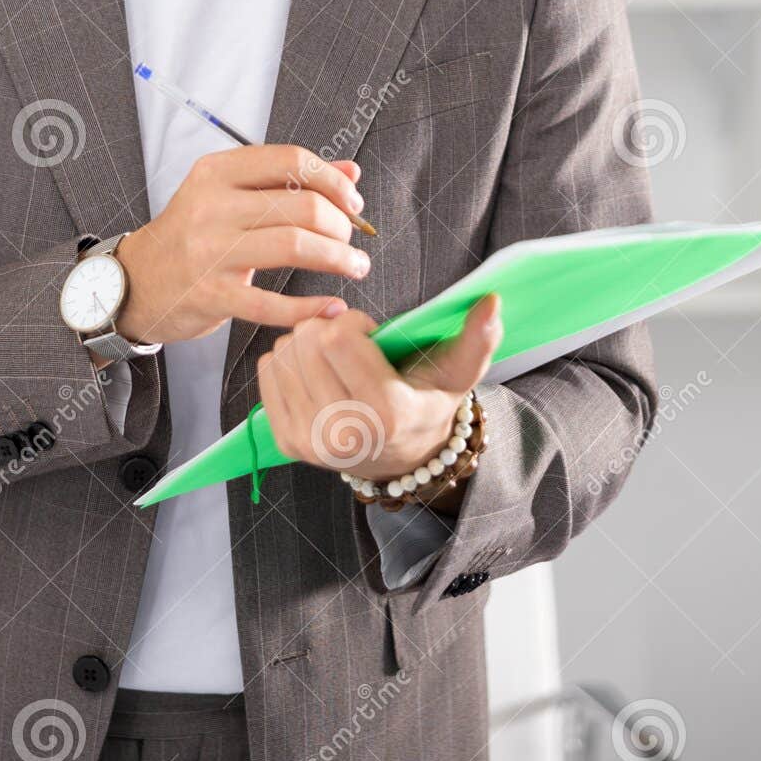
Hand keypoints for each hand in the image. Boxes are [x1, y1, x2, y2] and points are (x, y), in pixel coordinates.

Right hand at [113, 146, 367, 345]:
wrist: (136, 281)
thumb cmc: (192, 234)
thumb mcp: (229, 193)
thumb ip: (289, 179)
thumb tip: (350, 171)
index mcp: (218, 172)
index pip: (291, 160)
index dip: (332, 181)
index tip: (353, 202)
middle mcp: (212, 206)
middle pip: (301, 204)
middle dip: (341, 224)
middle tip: (352, 240)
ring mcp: (210, 251)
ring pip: (295, 246)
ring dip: (338, 258)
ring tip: (356, 267)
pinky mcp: (211, 295)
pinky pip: (272, 303)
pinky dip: (310, 308)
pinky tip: (330, 307)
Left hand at [256, 293, 503, 487]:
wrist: (403, 459)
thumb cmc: (427, 402)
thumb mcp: (458, 373)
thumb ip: (479, 337)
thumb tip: (492, 301)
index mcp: (386, 413)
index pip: (338, 337)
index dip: (353, 321)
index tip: (369, 333)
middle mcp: (345, 433)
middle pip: (307, 341)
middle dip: (326, 329)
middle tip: (348, 344)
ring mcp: (311, 442)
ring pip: (283, 353)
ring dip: (305, 344)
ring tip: (332, 359)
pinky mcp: (287, 443)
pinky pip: (267, 372)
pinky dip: (285, 362)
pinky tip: (313, 372)